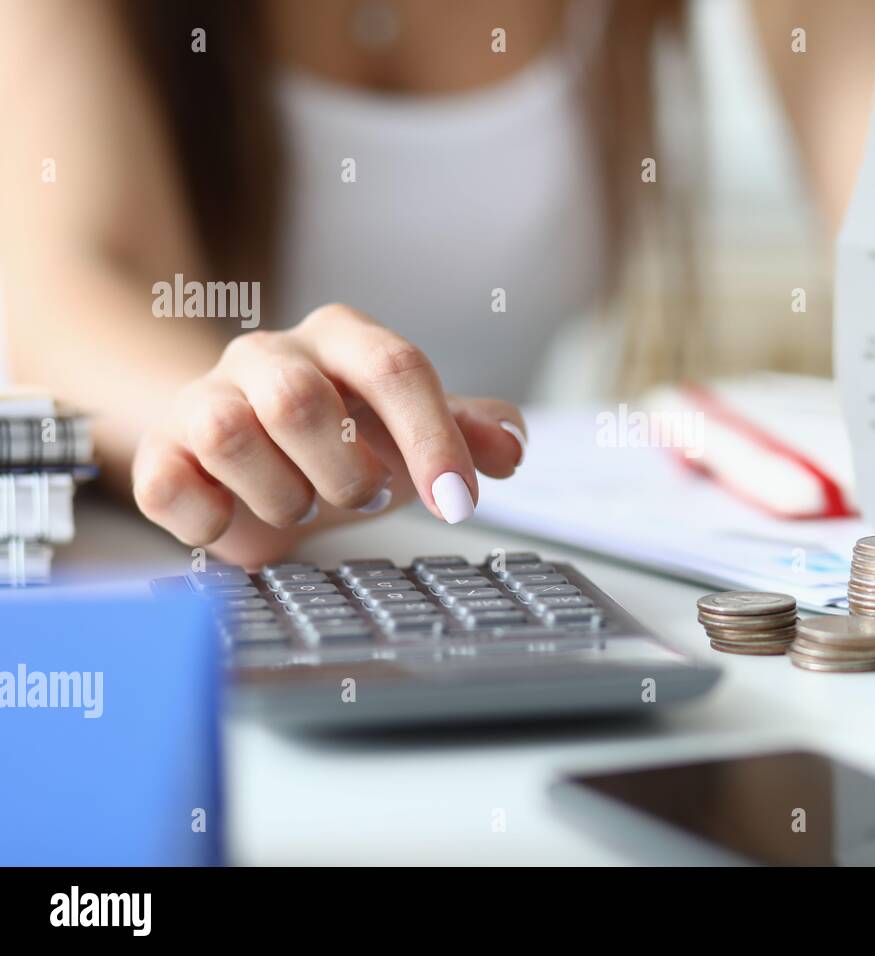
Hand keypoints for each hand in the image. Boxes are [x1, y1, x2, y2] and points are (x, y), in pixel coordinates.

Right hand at [132, 303, 525, 557]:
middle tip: (365, 497)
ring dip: (283, 493)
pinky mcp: (159, 451)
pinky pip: (168, 485)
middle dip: (345, 470)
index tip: (457, 503)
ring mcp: (204, 398)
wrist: (247, 455)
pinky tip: (238, 519)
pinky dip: (210, 518)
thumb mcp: (414, 433)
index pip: (394, 368)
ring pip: (231, 435)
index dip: (431, 440)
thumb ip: (468, 432)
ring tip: (303, 502)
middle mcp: (268, 355)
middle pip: (299, 399)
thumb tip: (511, 446)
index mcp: (342, 339)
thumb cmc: (344, 439)